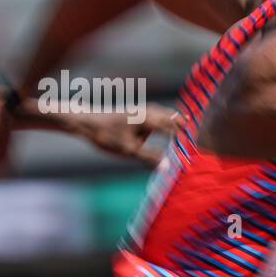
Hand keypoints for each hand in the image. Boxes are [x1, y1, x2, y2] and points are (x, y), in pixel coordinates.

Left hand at [56, 103, 183, 166]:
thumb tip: (168, 167)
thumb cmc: (107, 136)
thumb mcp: (129, 150)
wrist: (85, 122)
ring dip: (169, 116)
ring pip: (159, 111)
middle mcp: (146, 112)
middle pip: (168, 115)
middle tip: (190, 125)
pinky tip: (156, 119)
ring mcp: (137, 110)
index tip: (189, 146)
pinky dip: (160, 115)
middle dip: (179, 121)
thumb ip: (150, 158)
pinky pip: (152, 111)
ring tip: (179, 120)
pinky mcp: (130, 111)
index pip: (171, 128)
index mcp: (149, 120)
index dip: (182, 137)